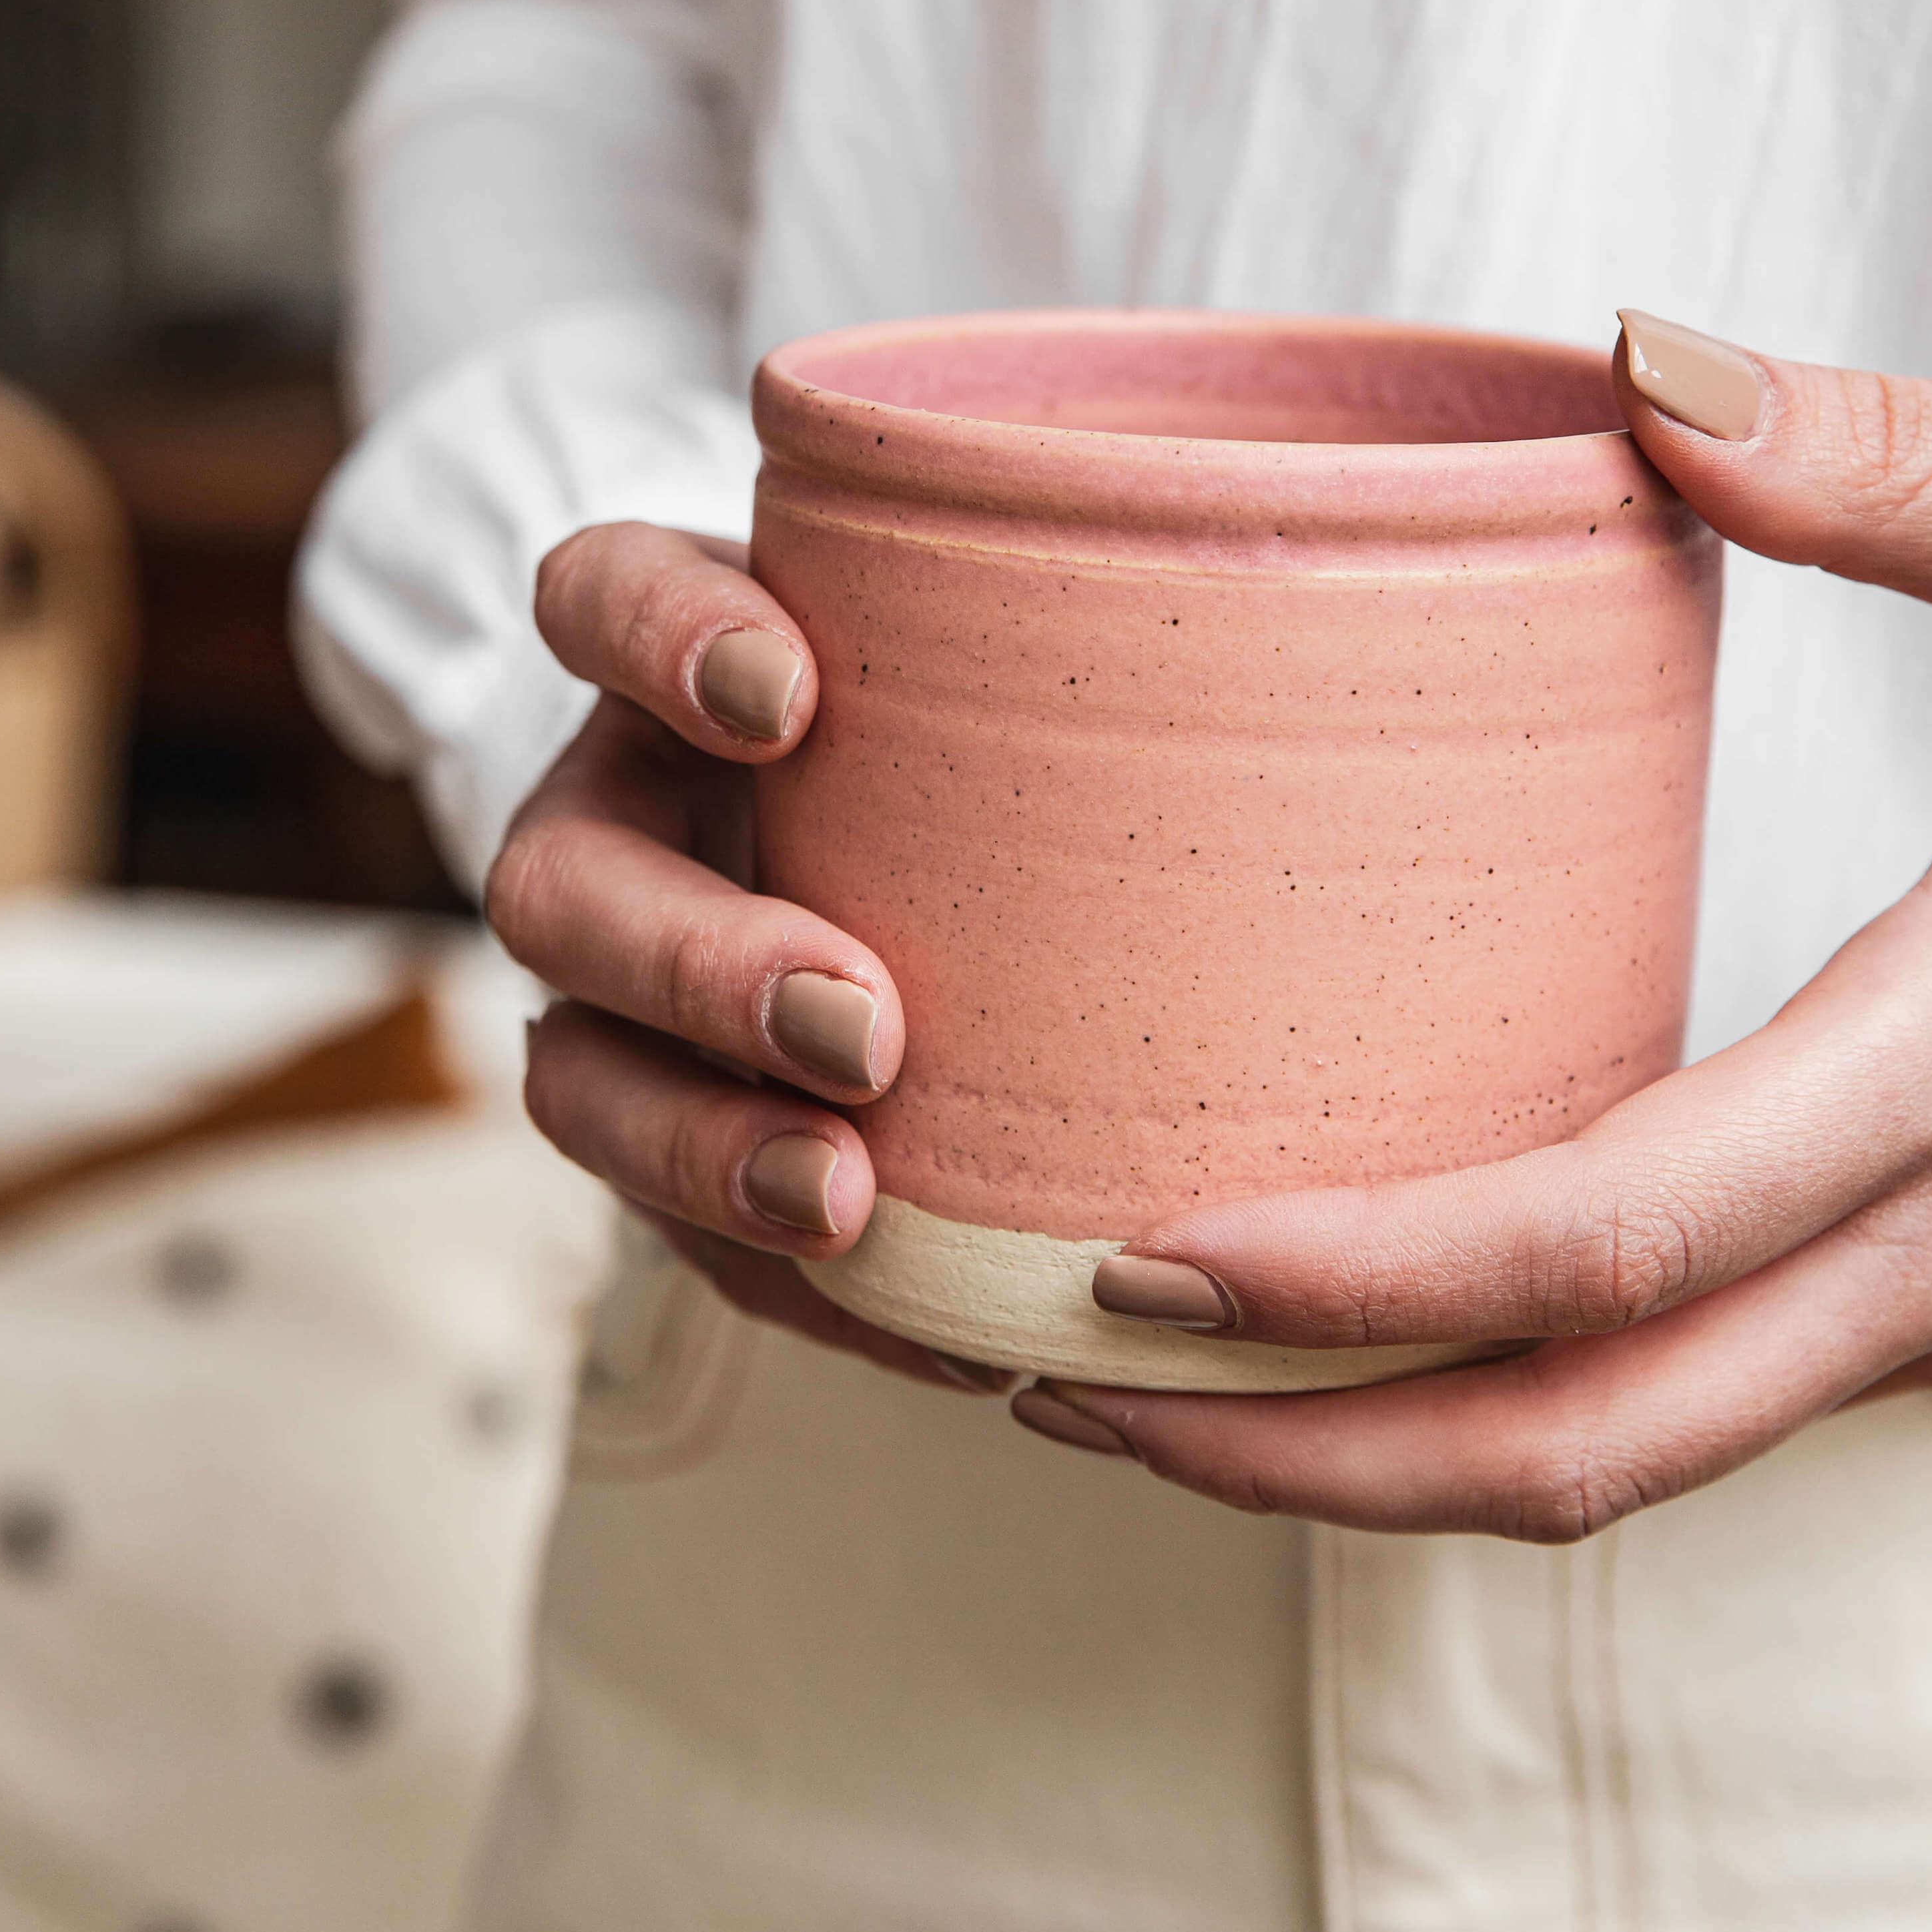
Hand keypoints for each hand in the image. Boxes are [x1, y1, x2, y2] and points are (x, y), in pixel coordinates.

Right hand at [488, 523, 992, 1391]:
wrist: (905, 849)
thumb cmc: (978, 718)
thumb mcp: (995, 641)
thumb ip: (1076, 627)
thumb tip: (1365, 616)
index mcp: (663, 663)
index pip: (603, 598)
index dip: (664, 642)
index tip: (787, 694)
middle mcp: (612, 822)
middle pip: (566, 888)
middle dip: (700, 967)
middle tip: (860, 1024)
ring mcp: (613, 999)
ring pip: (580, 1082)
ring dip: (706, 1152)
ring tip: (844, 1204)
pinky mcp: (668, 1142)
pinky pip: (690, 1242)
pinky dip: (809, 1292)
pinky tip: (942, 1333)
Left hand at [1011, 320, 1931, 1528]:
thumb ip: (1903, 450)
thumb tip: (1637, 368)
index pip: (1620, 1238)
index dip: (1362, 1280)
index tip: (1137, 1252)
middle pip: (1582, 1444)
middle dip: (1292, 1452)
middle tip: (1040, 1382)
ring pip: (1623, 1462)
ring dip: (1366, 1454)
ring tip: (1127, 1379)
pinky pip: (1682, 1404)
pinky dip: (1486, 1398)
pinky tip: (1339, 1319)